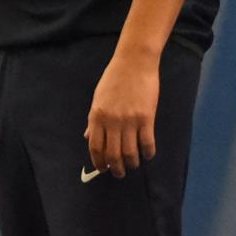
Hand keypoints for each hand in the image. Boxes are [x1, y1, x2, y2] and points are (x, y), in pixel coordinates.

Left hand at [85, 50, 159, 178]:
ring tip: (133, 165)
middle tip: (119, 173)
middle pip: (113, 155)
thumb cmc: (114, 78)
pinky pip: (147, 144)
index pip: (95, 147)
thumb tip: (88, 138)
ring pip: (130, 153)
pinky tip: (147, 155)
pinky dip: (147, 154)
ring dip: (131, 164)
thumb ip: (94, 120)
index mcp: (97, 116)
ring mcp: (129, 121)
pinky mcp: (146, 118)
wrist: (134, 62)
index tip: (102, 169)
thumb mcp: (98, 98)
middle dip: (116, 169)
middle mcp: (112, 121)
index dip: (98, 162)